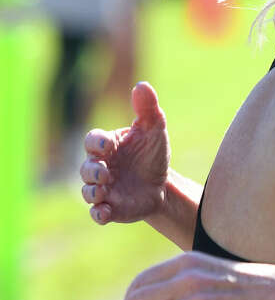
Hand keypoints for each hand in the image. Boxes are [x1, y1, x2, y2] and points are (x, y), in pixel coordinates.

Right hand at [81, 82, 170, 223]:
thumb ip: (147, 108)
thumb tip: (142, 85)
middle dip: (92, 171)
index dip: (96, 144)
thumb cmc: (152, 152)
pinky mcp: (110, 208)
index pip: (92, 141)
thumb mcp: (154, 129)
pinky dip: (98, 214)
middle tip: (105, 173)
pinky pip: (97, 213)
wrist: (162, 183)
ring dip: (92, 192)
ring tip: (102, 192)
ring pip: (87, 191)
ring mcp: (103, 188)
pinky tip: (105, 213)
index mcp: (107, 145)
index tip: (108, 146)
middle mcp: (100, 167)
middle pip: (86, 168)